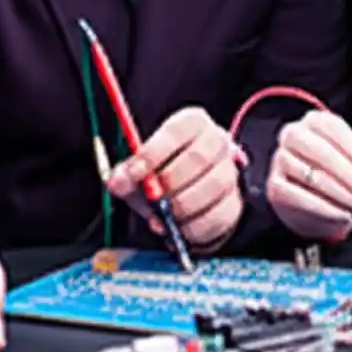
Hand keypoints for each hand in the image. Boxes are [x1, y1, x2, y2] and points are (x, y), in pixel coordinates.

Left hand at [107, 107, 242, 250]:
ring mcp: (230, 171)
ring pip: (214, 185)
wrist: (186, 192)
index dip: (154, 151)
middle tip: (151, 197)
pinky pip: (220, 215)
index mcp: (192, 123)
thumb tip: (117, 182)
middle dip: (169, 181)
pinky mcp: (235, 202)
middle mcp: (216, 141)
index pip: (177, 130)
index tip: (135, 173)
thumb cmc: (161, 171)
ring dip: (182, 205)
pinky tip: (177, 229)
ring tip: (163, 216)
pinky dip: (194, 226)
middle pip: (199, 157)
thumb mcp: (139, 168)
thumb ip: (126, 173)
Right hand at [266, 110, 351, 241]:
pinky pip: (299, 197)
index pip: (335, 130)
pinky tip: (344, 216)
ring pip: (311, 176)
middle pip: (322, 152)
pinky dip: (325, 209)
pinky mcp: (274, 185)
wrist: (310, 200)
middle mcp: (293, 134)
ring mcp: (280, 159)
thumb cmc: (339, 173)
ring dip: (342, 195)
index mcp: (315, 121)